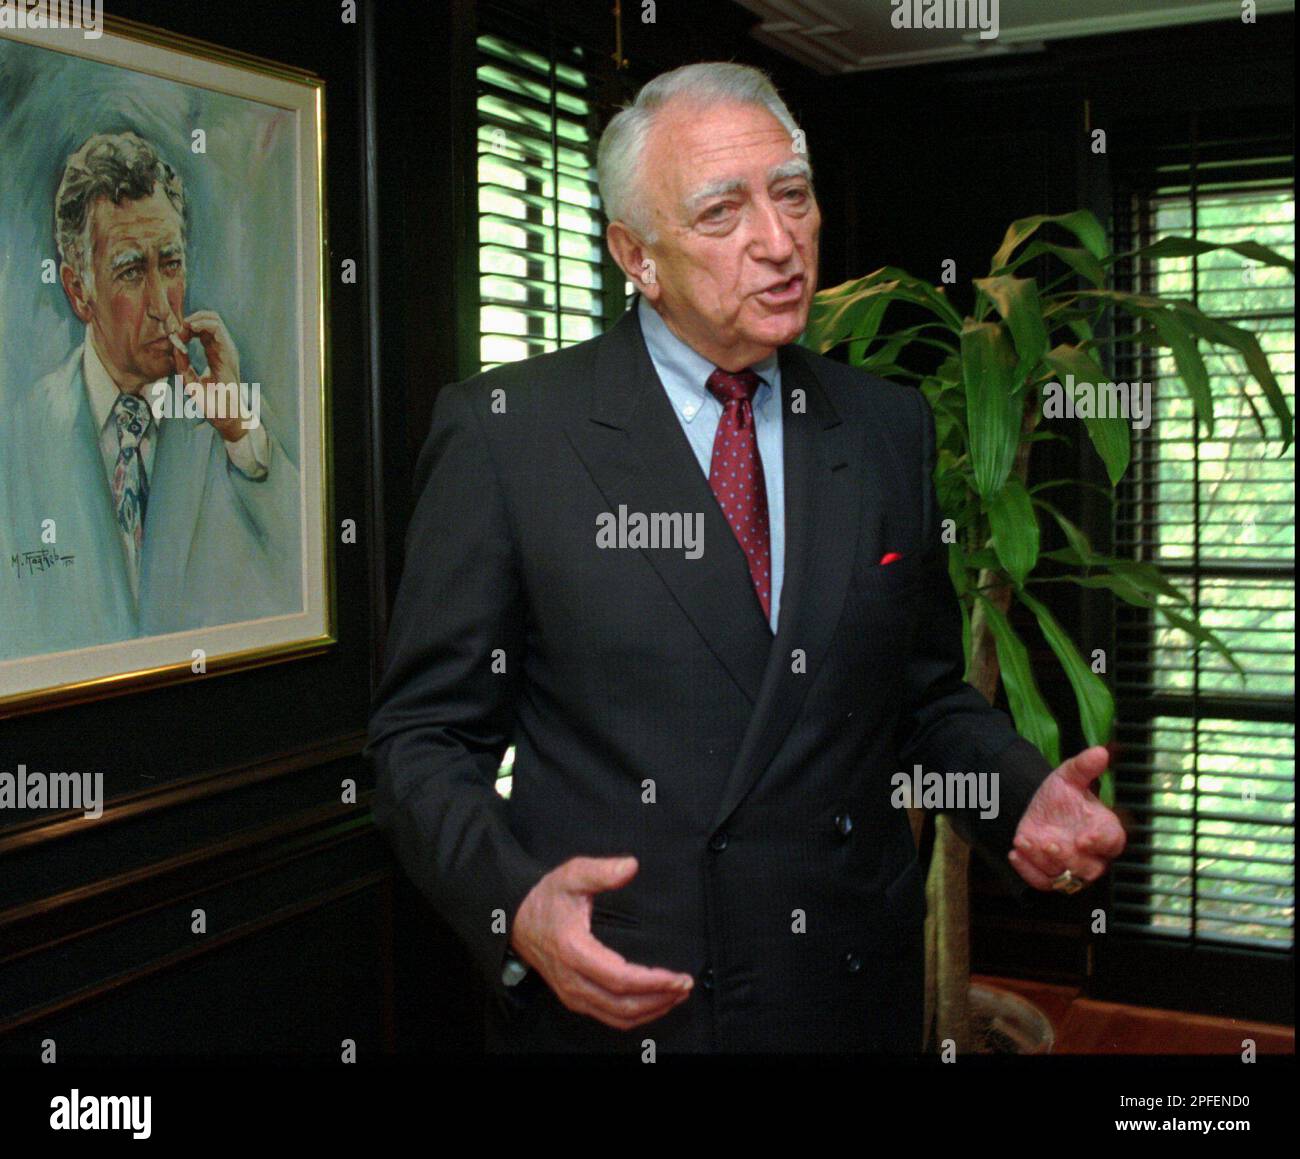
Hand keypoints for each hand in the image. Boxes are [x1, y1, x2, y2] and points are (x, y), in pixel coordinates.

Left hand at [168, 310, 246, 442]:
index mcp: (215, 355)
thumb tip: (176, 346)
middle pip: (210, 320)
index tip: (176, 337)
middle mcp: (223, 350)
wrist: (227, 417)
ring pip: (215, 319)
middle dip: (193, 319)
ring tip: (185, 326)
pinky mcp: (228, 353)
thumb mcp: (190, 382)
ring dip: (197, 318)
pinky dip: (203, 323)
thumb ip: (183, 365)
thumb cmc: (212, 404)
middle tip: (180, 329)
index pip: (204, 331)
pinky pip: (218, 329)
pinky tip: (191, 327)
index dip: (187, 329)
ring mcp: (227, 350)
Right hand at [510, 855, 693, 1029]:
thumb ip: (601, 871)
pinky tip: (654, 1003)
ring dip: (651, 1010)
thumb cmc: (547, 899)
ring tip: (677, 995)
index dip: (652, 982)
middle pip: (623, 1004)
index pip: (620, 978)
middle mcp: (573, 980)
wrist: (517, 920)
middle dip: (659, 999)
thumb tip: (630, 866)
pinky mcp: (575, 999)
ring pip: (618, 1016)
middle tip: (685, 985)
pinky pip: (609, 1016)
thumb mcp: (571, 875)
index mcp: (574, 950)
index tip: (677, 976)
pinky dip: (636, 1015)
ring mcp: (573, 993)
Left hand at [1009, 745, 1126, 890]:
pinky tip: (1015, 853)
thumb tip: (1101, 752)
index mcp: (1104, 829)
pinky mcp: (1049, 874)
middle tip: (1050, 842)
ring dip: (1046, 863)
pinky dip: (1028, 871)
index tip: (1085, 837)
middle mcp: (1091, 854)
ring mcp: (1070, 866)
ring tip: (1027, 842)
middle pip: (1090, 868)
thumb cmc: (1062, 794)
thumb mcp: (1069, 776)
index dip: (1101, 842)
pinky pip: (1042, 882)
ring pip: (1066, 878)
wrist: (1037, 807)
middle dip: (1070, 858)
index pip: (1112, 841)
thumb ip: (1084, 767)